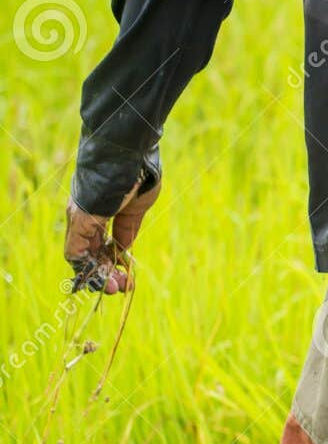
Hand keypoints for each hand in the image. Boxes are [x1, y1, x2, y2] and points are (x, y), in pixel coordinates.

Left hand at [64, 179, 159, 293]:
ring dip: (98, 277)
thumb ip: (128, 230)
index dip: (113, 265)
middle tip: (123, 288)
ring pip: (81, 258)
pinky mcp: (80, 221)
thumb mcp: (136, 209)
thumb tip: (123, 251)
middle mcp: (85, 218)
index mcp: (99, 213)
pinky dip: (87, 268)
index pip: (99, 246)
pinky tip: (104, 277)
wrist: (129, 154)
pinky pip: (75, 252)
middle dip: (106, 275)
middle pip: (89, 255)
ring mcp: (81, 220)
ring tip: (116, 288)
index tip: (128, 277)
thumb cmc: (137, 174)